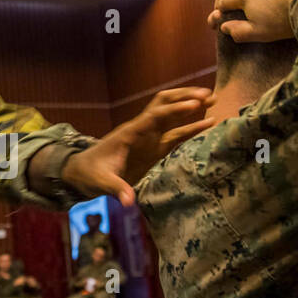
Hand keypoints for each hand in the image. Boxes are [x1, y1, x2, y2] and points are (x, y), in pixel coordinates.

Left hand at [61, 87, 216, 204]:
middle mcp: (142, 131)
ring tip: (214, 101)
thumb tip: (129, 201)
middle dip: (186, 97)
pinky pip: (176, 135)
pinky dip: (192, 129)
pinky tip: (209, 124)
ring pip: (173, 117)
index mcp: (130, 133)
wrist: (82, 173)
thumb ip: (116, 189)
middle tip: (209, 95)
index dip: (175, 110)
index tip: (195, 105)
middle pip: (166, 105)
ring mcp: (149, 138)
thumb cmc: (90, 174)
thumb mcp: (101, 182)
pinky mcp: (154, 149)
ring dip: (192, 108)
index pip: (155, 116)